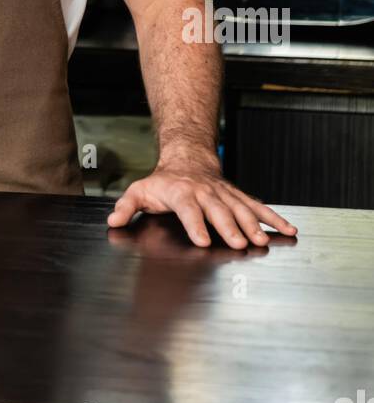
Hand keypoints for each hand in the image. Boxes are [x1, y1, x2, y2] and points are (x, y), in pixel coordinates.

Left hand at [106, 151, 297, 248]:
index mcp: (182, 193)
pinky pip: (258, 207)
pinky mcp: (239, 197)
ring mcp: (225, 195)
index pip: (188, 209)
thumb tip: (113, 222)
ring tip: (263, 241)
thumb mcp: (140, 191)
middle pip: (219, 211)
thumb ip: (127, 207)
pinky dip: (274, 218)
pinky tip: (289, 230)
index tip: (203, 240)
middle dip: (230, 227)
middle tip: (240, 244)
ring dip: (253, 225)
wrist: (188, 158)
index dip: (196, 224)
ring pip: (241, 209)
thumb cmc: (163, 182)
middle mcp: (206, 193)